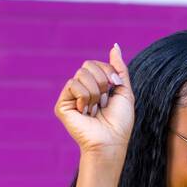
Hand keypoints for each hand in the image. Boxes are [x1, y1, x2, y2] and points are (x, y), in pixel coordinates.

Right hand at [54, 42, 134, 156]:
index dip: (108, 72)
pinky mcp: (62, 105)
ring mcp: (70, 97)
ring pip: (80, 74)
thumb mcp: (124, 91)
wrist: (111, 141)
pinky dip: (84, 97)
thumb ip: (119, 68)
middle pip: (87, 65)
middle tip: (103, 102)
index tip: (114, 88)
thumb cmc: (120, 122)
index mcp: (94, 86)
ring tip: (95, 109)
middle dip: (101, 81)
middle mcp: (80, 90)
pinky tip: (85, 112)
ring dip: (95, 92)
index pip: (96, 63)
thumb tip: (114, 46)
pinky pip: (72, 84)